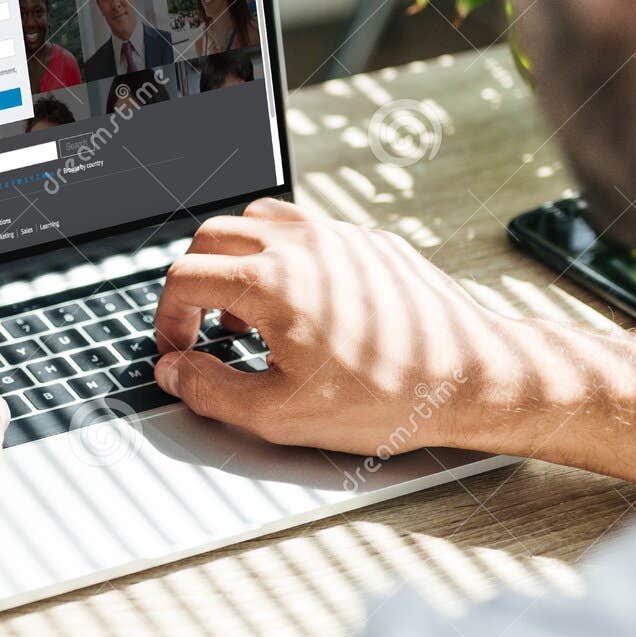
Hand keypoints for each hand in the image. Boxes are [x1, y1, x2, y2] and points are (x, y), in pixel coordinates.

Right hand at [153, 200, 635, 491]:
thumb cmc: (390, 398)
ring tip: (246, 315)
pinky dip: (280, 256)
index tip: (176, 349)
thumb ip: (213, 392)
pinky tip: (298, 306)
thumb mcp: (281, 416)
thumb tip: (176, 372)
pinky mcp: (369, 243)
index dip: (165, 318)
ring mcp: (338, 237)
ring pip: (258, 220)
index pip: (184, 276)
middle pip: (212, 237)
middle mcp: (302, 245)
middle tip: (200, 330)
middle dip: (193, 284)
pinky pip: (306, 230)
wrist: (470, 379)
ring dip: (235, 261)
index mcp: (272, 282)